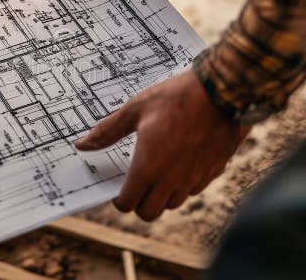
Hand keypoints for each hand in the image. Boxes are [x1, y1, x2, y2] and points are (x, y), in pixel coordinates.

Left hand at [74, 71, 248, 220]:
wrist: (223, 91)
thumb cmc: (177, 97)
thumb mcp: (135, 109)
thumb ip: (107, 131)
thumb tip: (82, 144)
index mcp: (149, 168)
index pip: (128, 204)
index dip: (119, 199)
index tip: (118, 187)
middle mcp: (172, 180)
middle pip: (149, 213)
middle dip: (138, 203)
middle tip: (135, 183)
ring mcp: (194, 179)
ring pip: (172, 204)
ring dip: (161, 195)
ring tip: (157, 171)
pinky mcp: (213, 172)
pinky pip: (193, 190)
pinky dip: (182, 184)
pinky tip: (180, 162)